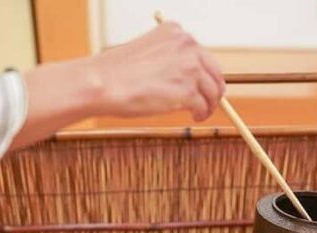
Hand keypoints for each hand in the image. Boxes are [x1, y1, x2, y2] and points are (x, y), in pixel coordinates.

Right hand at [90, 22, 225, 121]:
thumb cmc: (115, 72)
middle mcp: (187, 46)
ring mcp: (190, 69)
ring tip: (200, 113)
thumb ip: (167, 59)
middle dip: (212, 89)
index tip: (202, 84)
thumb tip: (183, 78)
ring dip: (209, 104)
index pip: (201, 54)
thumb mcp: (145, 51)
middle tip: (208, 101)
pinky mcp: (188, 91)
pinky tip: (196, 117)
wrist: (102, 83)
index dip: (203, 72)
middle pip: (214, 71)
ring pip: (212, 90)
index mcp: (176, 32)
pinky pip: (204, 105)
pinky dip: (202, 113)